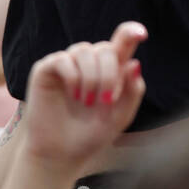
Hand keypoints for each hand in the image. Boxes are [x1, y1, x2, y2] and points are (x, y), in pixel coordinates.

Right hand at [23, 23, 146, 169]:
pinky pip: (63, 59)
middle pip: (105, 48)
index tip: (142, 34)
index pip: (122, 42)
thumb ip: (132, 92)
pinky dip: (73, 76)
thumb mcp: (120, 117)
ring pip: (84, 50)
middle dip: (109, 74)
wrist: (61, 155)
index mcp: (110, 70)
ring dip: (91, 77)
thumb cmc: (91, 135)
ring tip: (87, 102)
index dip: (131, 33)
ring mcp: (67, 64)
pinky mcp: (46, 70)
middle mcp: (89, 63)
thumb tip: (134, 64)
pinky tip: (74, 95)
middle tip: (106, 100)